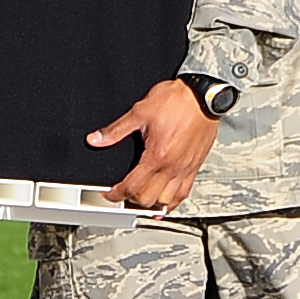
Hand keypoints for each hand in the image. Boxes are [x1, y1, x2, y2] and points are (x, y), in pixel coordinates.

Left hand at [89, 78, 218, 210]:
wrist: (203, 95)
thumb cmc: (176, 100)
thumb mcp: (139, 112)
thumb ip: (116, 130)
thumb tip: (96, 139)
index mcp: (156, 156)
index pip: (132, 187)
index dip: (116, 194)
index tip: (109, 194)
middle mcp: (172, 166)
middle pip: (148, 199)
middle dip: (131, 200)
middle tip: (122, 195)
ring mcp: (186, 168)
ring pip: (167, 201)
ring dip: (152, 203)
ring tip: (140, 198)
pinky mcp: (196, 166)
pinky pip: (185, 193)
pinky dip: (172, 201)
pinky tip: (165, 200)